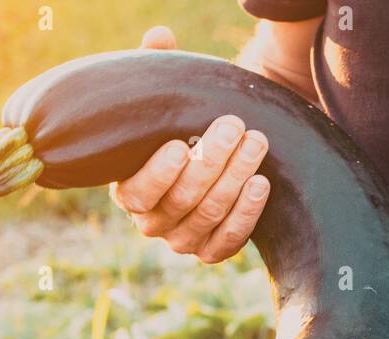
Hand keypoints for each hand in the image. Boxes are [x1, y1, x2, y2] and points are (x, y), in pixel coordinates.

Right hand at [110, 26, 270, 263]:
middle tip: (234, 127)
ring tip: (255, 144)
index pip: (138, 193)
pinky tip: (261, 184)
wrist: (215, 153)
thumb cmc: (182, 122)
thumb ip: (159, 67)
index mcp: (127, 189)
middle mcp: (151, 222)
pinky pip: (226, 242)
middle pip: (181, 202)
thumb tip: (159, 38)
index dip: (158, 174)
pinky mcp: (210, 249)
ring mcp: (181, 240)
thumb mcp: (168, 95)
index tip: (180, 146)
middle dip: (211, 163)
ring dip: (234, 180)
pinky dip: (245, 215)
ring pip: (207, 217)